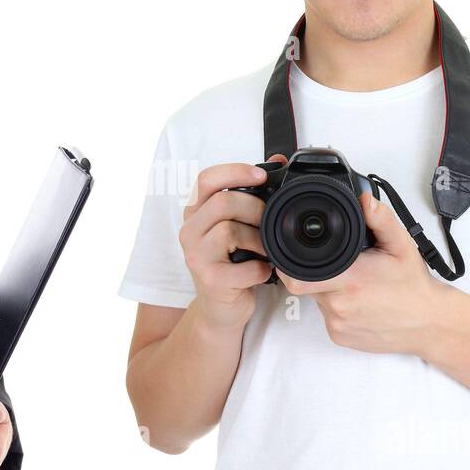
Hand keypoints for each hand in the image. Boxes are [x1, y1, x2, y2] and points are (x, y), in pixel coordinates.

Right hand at [180, 153, 288, 330]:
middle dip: (255, 208)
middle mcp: (190, 231)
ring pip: (230, 230)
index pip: (206, 179)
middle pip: (223, 202)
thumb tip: (279, 160)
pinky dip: (260, 269)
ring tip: (265, 251)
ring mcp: (195, 256)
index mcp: (197, 213)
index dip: (235, 171)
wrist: (221, 308)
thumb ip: (252, 195)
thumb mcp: (238, 225)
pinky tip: (261, 272)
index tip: (262, 176)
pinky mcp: (209, 280)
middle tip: (269, 222)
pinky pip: (243, 267)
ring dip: (259, 240)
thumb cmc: (233, 263)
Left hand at [277, 189, 446, 356]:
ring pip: (318, 300)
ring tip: (356, 285)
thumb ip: (380, 219)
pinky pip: (328, 318)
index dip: (289, 264)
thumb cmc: (414, 287)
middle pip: (307, 284)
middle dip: (317, 273)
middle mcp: (339, 306)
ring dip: (329, 290)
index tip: (294, 255)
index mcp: (349, 280)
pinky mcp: (340, 338)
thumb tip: (363, 199)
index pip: (297, 277)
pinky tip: (358, 302)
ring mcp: (338, 325)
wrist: (429, 324)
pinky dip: (337, 308)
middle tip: (341, 267)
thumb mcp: (401, 245)